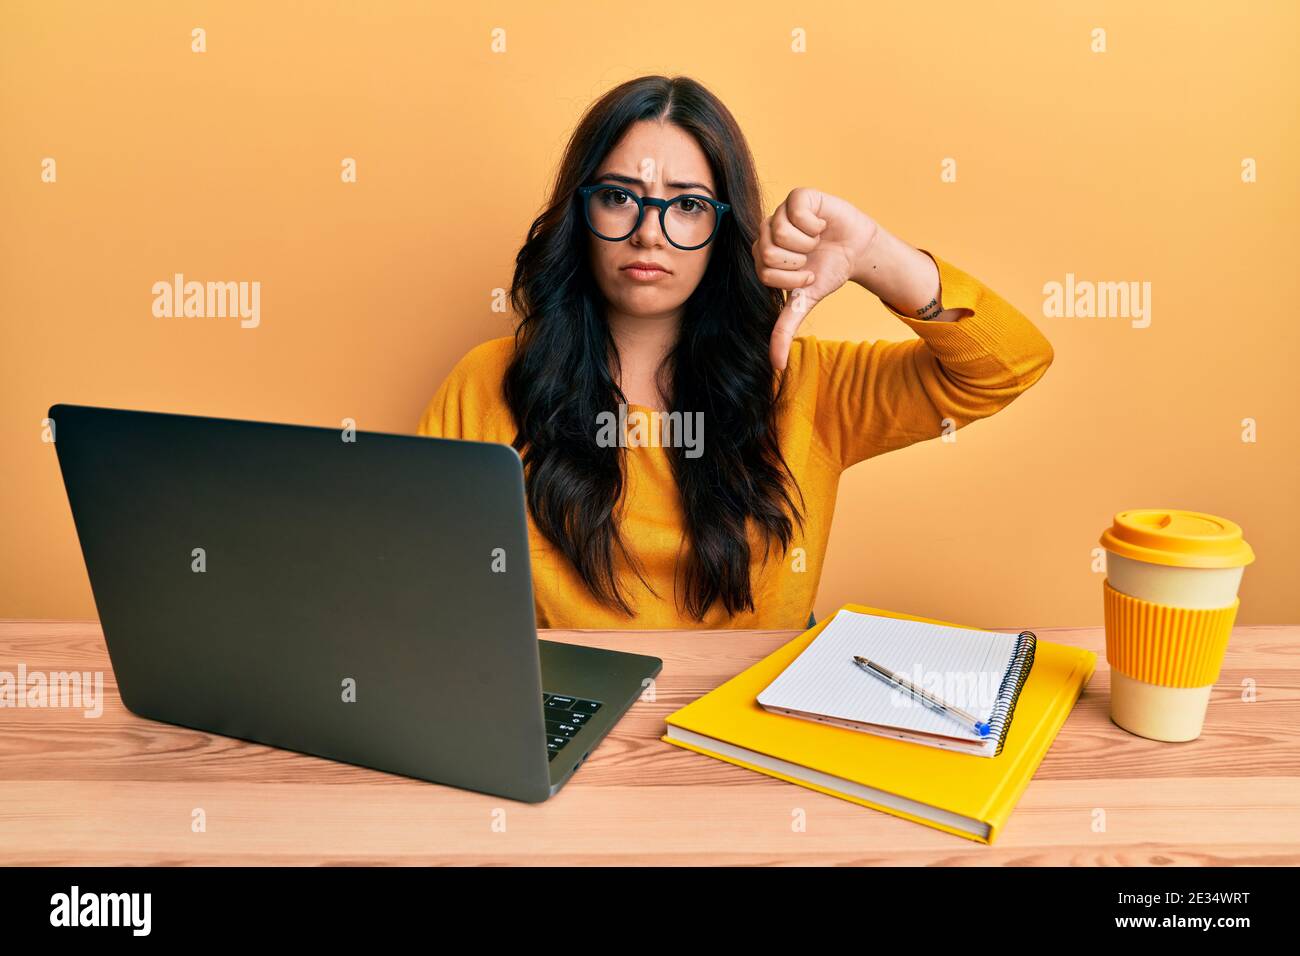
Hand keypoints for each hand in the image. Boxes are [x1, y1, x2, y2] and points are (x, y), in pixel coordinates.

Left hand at [752, 187, 880, 370]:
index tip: (806, 276)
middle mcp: (767, 231)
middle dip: (798, 263)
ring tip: (816, 242)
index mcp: (761, 255)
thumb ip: (785, 329)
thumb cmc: (827, 271)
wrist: (857, 249)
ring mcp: (781, 212)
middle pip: (768, 253)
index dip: (792, 279)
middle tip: (810, 259)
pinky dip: (813, 224)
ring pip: (780, 231)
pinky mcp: (800, 196)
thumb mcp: (804, 302)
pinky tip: (821, 225)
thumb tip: (776, 366)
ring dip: (807, 244)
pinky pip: (795, 209)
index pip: (764, 273)